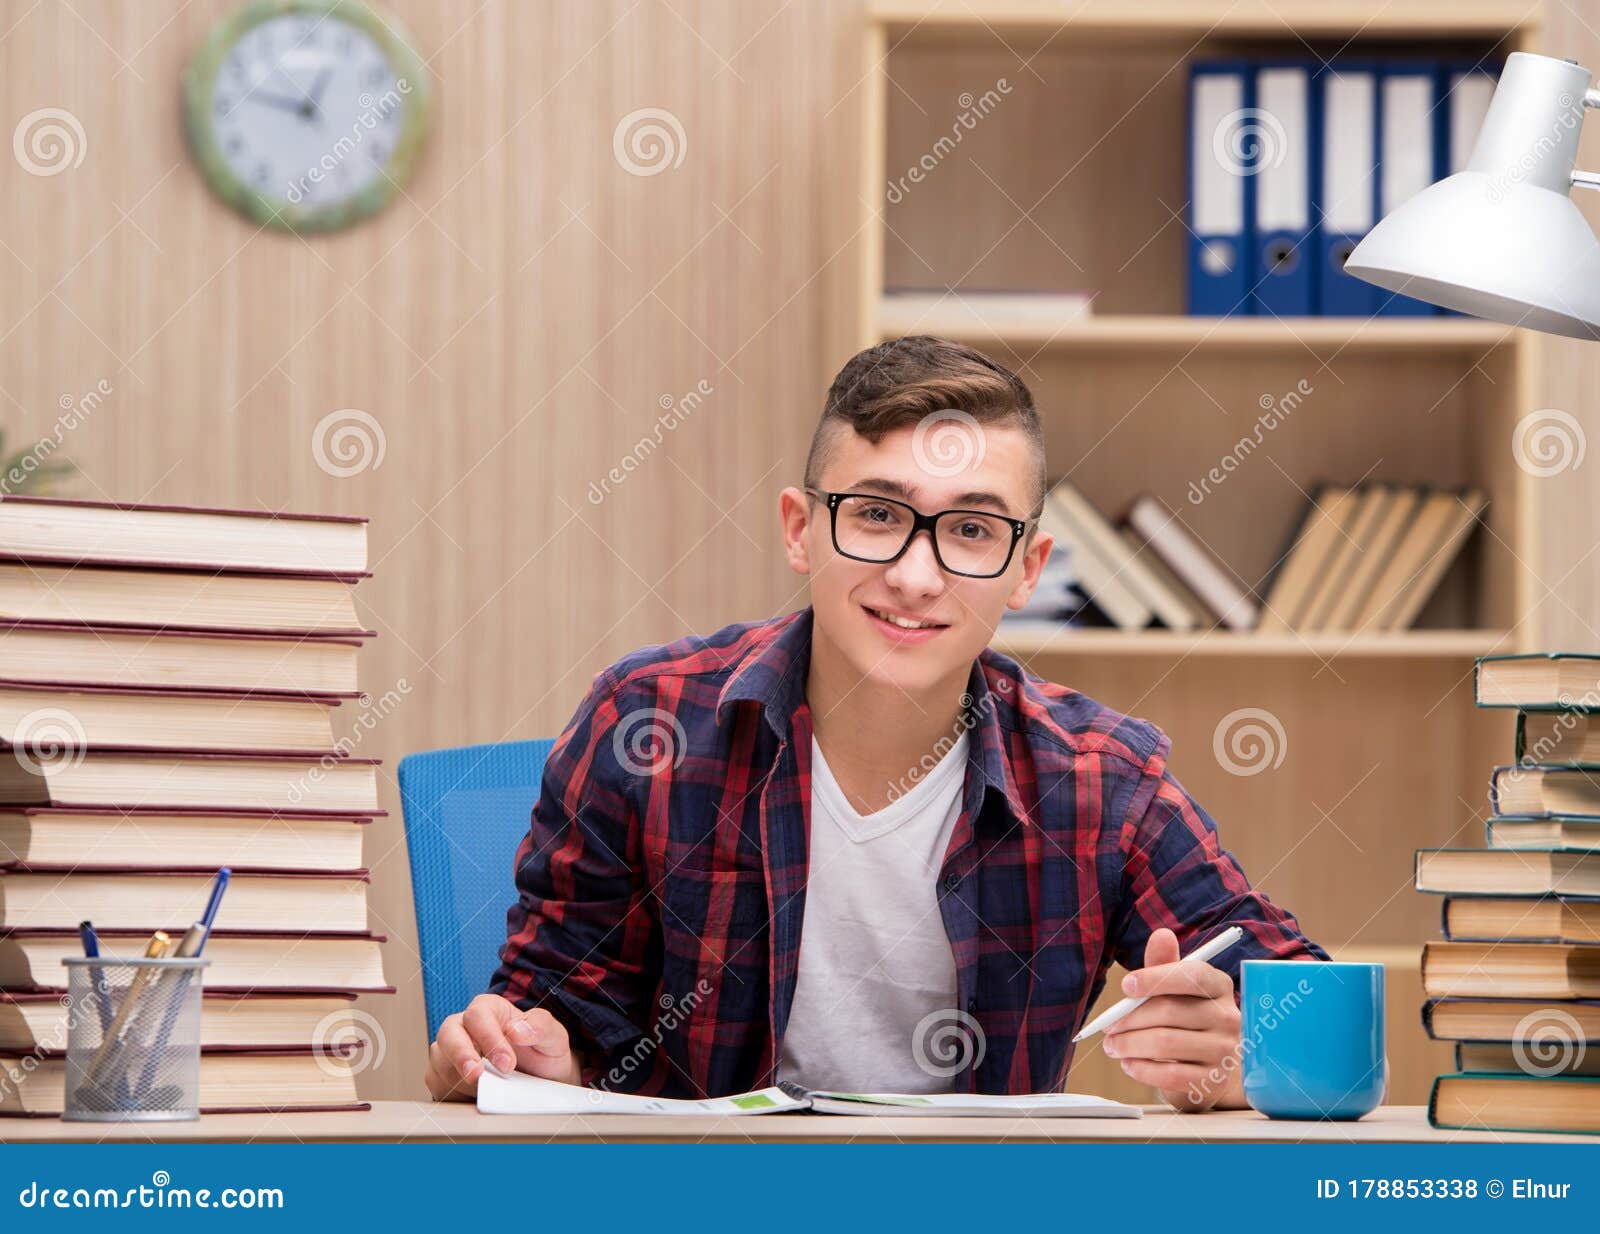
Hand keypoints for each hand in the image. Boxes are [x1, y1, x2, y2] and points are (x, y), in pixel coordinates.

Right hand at [425, 994, 582, 1101]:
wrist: (541, 1081)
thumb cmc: (542, 1054)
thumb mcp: (553, 1037)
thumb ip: (541, 1026)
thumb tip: (517, 1029)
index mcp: (491, 1009)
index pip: (479, 1015)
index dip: (490, 1038)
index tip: (506, 1063)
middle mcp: (465, 1026)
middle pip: (449, 1033)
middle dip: (461, 1056)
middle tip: (477, 1076)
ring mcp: (451, 1051)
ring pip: (440, 1060)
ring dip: (458, 1078)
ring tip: (483, 1091)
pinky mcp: (444, 1075)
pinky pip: (436, 1082)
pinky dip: (451, 1092)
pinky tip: (472, 1097)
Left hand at [1100, 927, 1244, 1111]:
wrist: (1214, 1068)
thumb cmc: (1188, 1020)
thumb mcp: (1177, 991)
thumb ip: (1164, 965)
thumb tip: (1161, 934)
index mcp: (1218, 986)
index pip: (1191, 975)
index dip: (1155, 977)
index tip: (1125, 985)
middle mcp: (1228, 1017)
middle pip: (1170, 1011)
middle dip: (1129, 1019)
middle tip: (1107, 1027)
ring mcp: (1224, 1051)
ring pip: (1165, 1042)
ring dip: (1129, 1044)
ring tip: (1113, 1046)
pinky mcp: (1213, 1081)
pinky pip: (1170, 1074)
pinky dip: (1142, 1069)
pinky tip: (1129, 1064)